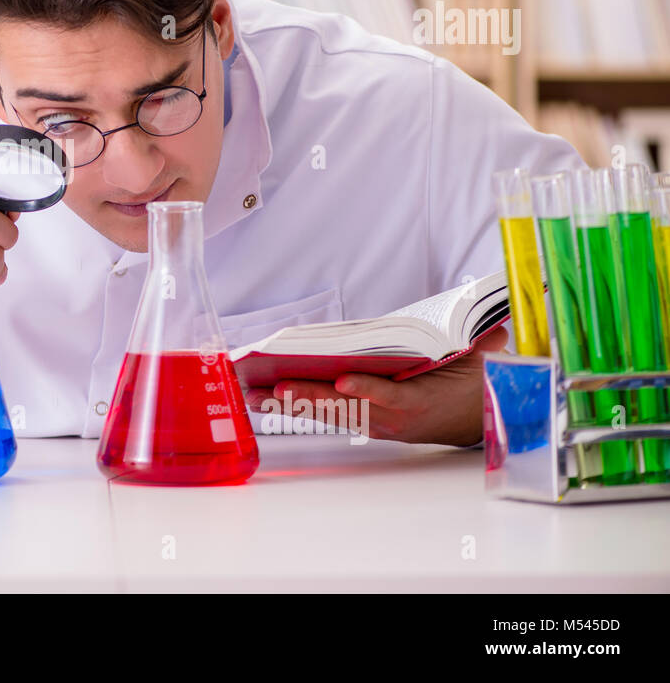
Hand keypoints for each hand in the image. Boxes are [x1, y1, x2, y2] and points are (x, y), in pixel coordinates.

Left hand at [243, 326, 509, 445]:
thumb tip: (494, 330)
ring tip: (257, 396)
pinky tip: (271, 400)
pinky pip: (329, 415)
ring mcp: (376, 422)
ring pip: (329, 413)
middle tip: (275, 387)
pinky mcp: (364, 422)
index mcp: (421, 401)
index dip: (368, 389)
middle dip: (308, 396)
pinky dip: (299, 407)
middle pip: (346, 406)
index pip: (391, 395)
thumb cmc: (471, 385)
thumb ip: (482, 346)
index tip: (345, 381)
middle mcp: (392, 417)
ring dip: (292, 405)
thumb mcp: (481, 364)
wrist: (477, 420)